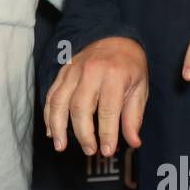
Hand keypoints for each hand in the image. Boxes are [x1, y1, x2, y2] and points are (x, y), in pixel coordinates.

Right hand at [43, 37, 148, 156]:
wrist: (114, 39)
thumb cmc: (130, 67)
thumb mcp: (140, 89)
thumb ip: (133, 116)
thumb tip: (133, 142)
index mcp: (114, 76)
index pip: (108, 110)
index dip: (107, 134)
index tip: (107, 151)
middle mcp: (91, 72)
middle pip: (80, 108)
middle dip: (83, 134)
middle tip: (89, 150)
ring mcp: (73, 71)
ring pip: (59, 101)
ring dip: (58, 127)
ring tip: (60, 146)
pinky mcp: (62, 73)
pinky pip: (51, 95)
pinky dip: (48, 114)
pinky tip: (51, 131)